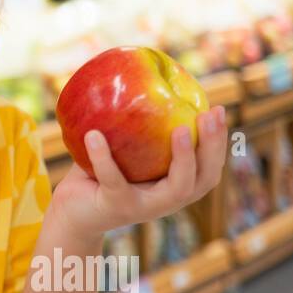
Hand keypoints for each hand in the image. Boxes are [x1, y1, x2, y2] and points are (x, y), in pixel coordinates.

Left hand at [50, 105, 228, 243]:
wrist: (73, 214)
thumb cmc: (100, 175)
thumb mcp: (123, 150)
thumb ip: (135, 125)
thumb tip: (138, 78)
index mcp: (175, 186)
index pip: (209, 168)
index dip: (218, 142)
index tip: (218, 110)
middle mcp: (167, 200)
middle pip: (204, 179)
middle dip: (212, 147)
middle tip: (209, 114)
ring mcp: (144, 207)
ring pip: (177, 188)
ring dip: (183, 158)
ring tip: (180, 130)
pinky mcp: (116, 207)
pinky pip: (113, 179)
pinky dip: (103, 157)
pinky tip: (93, 134)